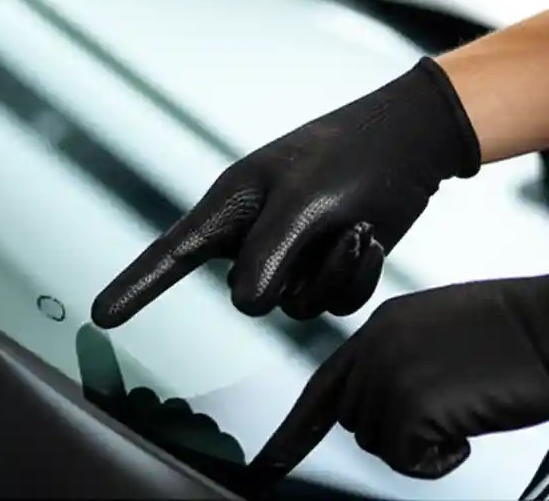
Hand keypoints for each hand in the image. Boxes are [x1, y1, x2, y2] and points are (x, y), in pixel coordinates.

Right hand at [92, 58, 479, 326]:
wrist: (414, 141)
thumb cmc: (349, 156)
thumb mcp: (305, 200)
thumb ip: (267, 253)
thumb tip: (245, 304)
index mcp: (228, 207)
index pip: (168, 254)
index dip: (133, 286)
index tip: (99, 316)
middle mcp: (250, 236)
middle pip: (248, 295)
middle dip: (293, 272)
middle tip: (330, 225)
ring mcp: (287, 255)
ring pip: (295, 306)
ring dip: (333, 274)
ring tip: (356, 226)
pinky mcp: (323, 268)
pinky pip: (331, 304)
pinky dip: (356, 278)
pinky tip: (370, 238)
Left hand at [250, 277, 548, 479]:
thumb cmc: (520, 338)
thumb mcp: (445, 336)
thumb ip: (401, 360)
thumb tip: (390, 405)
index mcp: (379, 328)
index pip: (324, 385)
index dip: (299, 428)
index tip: (269, 462)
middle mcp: (371, 349)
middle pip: (354, 421)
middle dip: (397, 431)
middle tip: (454, 412)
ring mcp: (385, 375)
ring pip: (378, 444)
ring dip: (421, 443)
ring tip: (469, 411)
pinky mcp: (408, 405)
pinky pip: (404, 461)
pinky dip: (438, 460)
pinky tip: (470, 432)